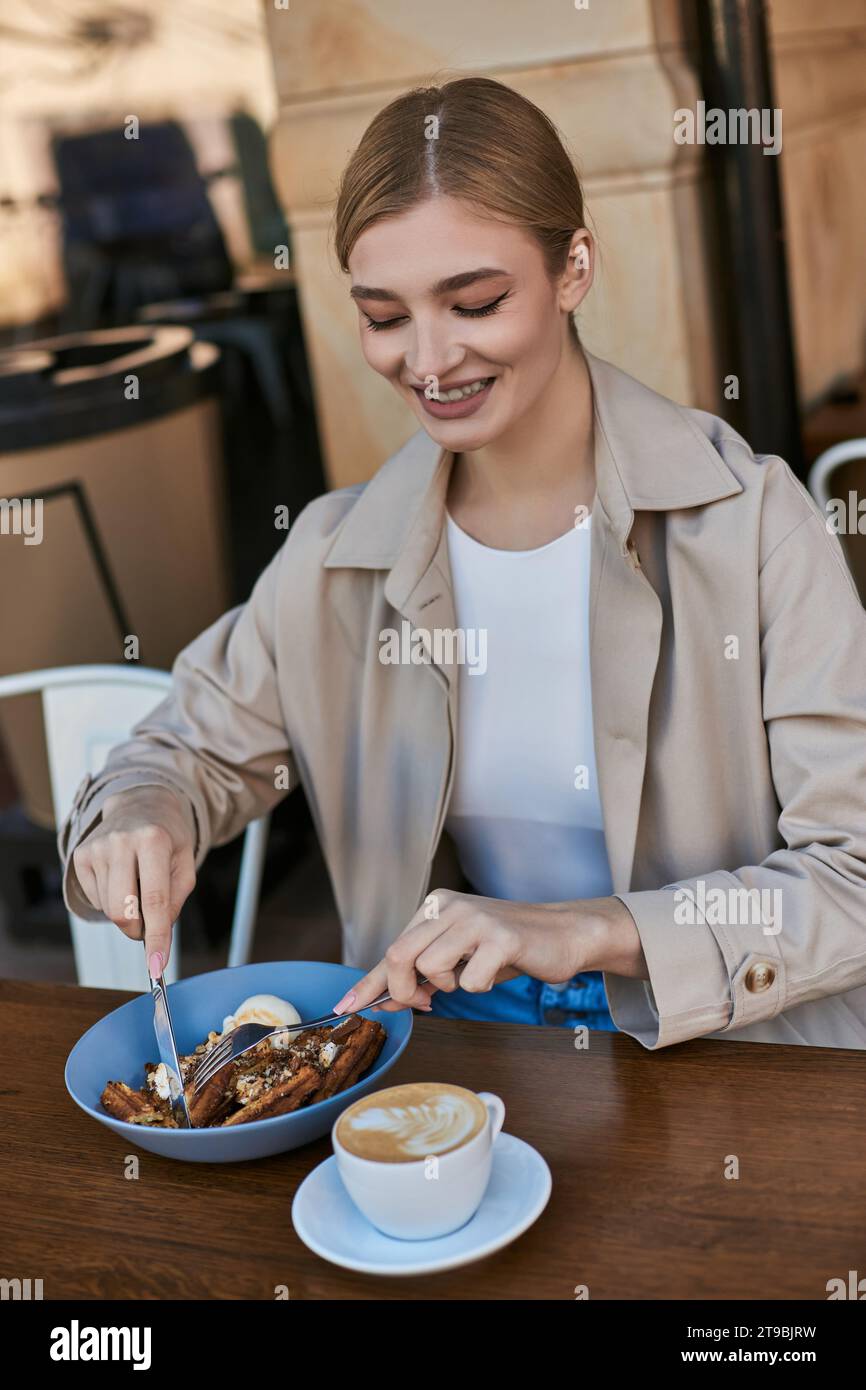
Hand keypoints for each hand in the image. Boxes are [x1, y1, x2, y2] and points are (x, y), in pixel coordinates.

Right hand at [71, 786, 196, 975]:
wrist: (141, 803)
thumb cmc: (167, 837)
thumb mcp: (184, 863)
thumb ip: (176, 900)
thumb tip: (157, 932)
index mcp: (153, 840)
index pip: (154, 900)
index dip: (157, 937)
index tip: (157, 965)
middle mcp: (121, 842)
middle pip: (123, 912)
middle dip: (139, 929)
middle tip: (150, 922)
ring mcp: (97, 848)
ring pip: (108, 909)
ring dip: (127, 912)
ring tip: (138, 886)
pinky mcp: (81, 855)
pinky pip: (96, 899)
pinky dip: (111, 899)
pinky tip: (122, 878)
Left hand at [332, 889, 610, 1013]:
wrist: (563, 933)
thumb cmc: (507, 948)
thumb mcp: (458, 956)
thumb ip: (421, 974)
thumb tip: (381, 1000)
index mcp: (435, 906)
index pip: (393, 948)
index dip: (369, 982)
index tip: (345, 1007)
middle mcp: (450, 905)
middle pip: (401, 955)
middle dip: (403, 991)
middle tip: (424, 1003)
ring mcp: (476, 919)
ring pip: (431, 967)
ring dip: (447, 987)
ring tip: (470, 976)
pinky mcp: (502, 937)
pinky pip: (470, 980)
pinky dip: (479, 987)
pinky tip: (494, 972)